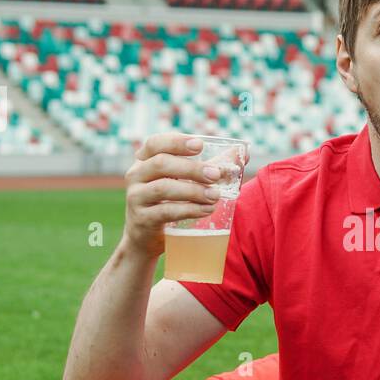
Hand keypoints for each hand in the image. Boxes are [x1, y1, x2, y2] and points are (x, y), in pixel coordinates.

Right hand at [122, 133, 230, 259]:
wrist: (146, 238)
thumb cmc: (169, 202)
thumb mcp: (183, 182)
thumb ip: (209, 167)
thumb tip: (242, 154)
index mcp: (144, 160)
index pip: (155, 143)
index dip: (177, 142)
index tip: (200, 145)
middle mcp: (136, 175)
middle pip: (162, 164)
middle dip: (192, 168)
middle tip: (216, 174)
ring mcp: (136, 197)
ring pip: (163, 188)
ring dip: (193, 190)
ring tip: (215, 195)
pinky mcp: (142, 219)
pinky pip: (165, 211)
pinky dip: (189, 209)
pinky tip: (206, 210)